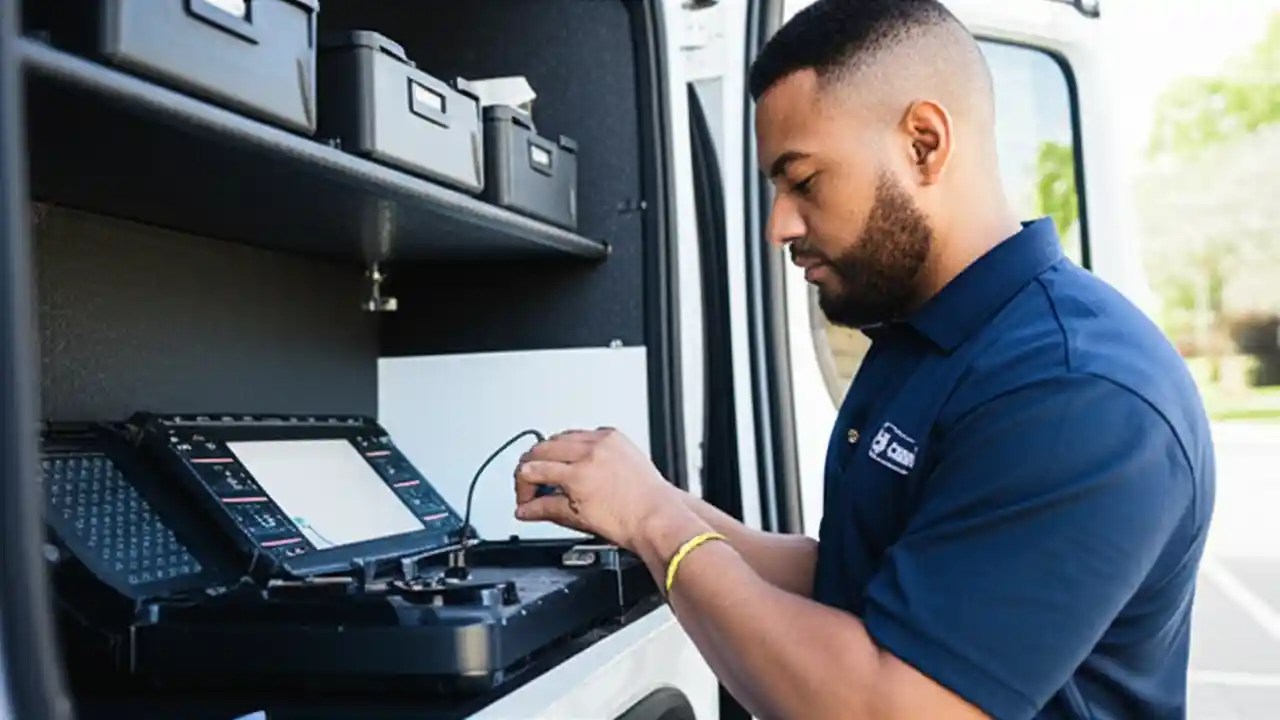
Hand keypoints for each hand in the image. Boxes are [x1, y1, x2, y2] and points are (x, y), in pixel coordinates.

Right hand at [513, 428, 683, 550]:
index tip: (525, 497)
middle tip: (532, 483)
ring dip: (551, 452)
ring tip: (553, 470)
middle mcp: (589, 452)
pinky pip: (584, 432)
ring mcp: (603, 441)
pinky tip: (576, 458)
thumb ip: (545, 509)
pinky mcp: (615, 436)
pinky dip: (575, 443)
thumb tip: (525, 510)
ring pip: (561, 436)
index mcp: (577, 475)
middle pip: (542, 448)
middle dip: (531, 466)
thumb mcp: (578, 518)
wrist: (656, 515)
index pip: (531, 470)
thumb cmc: (627, 521)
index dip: (522, 486)